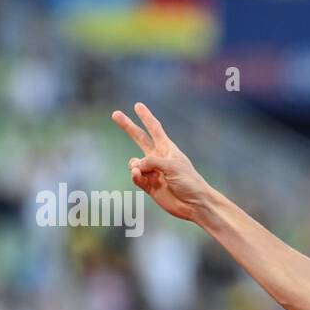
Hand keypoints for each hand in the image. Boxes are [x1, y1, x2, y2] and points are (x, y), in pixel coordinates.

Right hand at [111, 103, 211, 221]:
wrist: (194, 204)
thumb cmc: (189, 182)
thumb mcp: (172, 165)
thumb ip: (151, 161)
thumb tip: (135, 166)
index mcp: (168, 149)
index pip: (154, 129)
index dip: (146, 117)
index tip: (138, 105)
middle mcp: (159, 158)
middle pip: (139, 138)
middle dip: (128, 126)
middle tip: (115, 114)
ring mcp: (153, 172)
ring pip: (134, 162)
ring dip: (135, 165)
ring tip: (142, 172)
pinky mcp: (149, 186)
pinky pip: (135, 177)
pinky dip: (135, 175)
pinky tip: (137, 175)